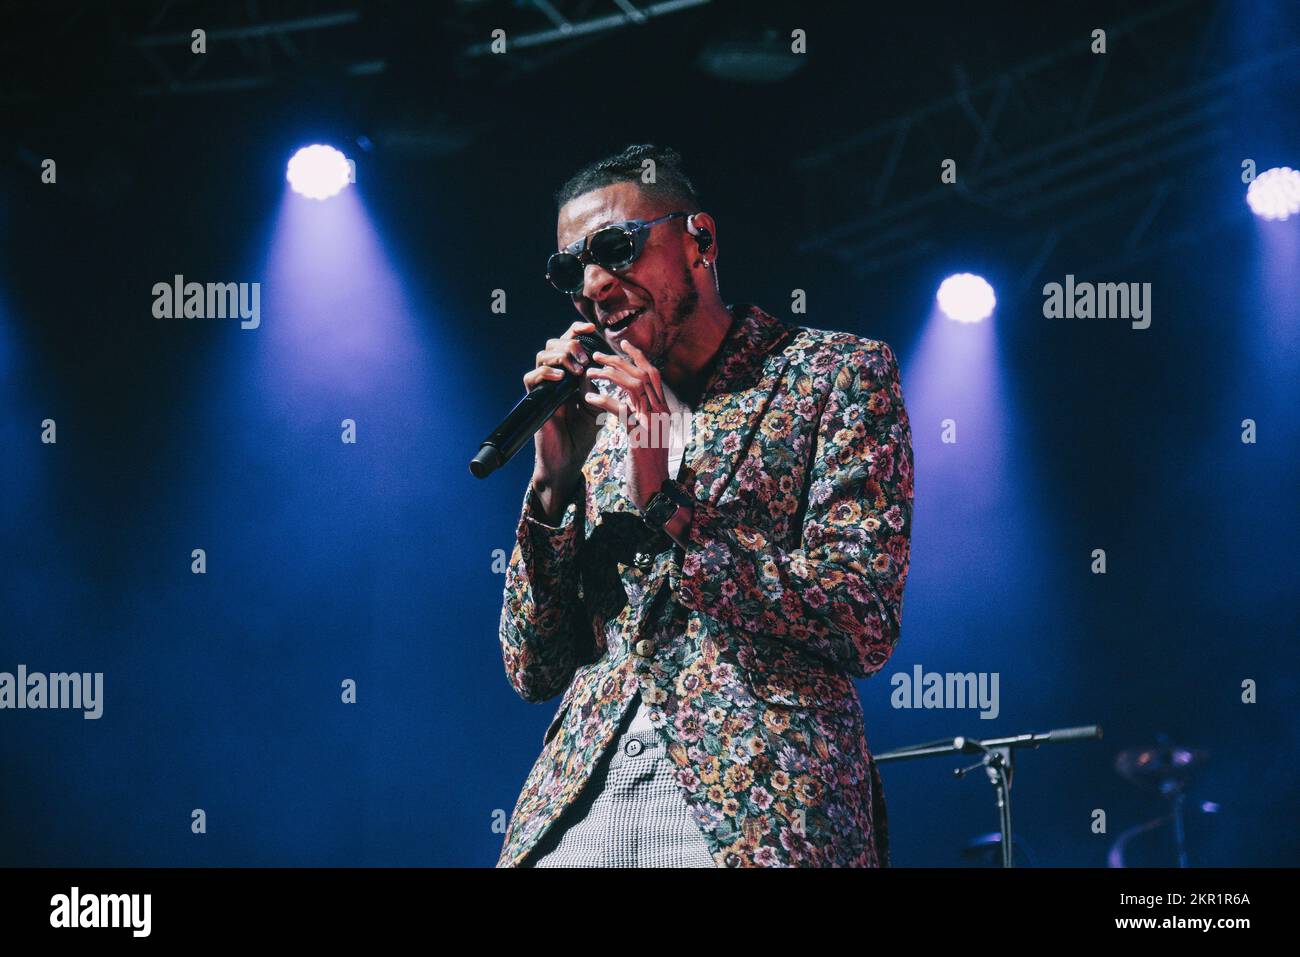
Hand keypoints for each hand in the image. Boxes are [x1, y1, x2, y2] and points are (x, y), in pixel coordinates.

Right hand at [525, 320, 604, 519]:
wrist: (569, 459)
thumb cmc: (583, 434)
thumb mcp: (596, 405)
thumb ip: (593, 384)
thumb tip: (594, 365)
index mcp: (570, 375)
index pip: (569, 343)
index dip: (577, 331)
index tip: (592, 328)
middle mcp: (555, 378)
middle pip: (553, 344)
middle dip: (570, 344)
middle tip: (585, 358)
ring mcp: (544, 388)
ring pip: (541, 356)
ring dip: (560, 356)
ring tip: (575, 368)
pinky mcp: (535, 401)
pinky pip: (531, 377)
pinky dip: (545, 373)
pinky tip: (561, 378)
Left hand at [583, 340, 670, 510]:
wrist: (654, 491)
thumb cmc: (646, 465)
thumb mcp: (647, 435)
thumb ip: (642, 415)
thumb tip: (629, 399)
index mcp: (662, 410)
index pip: (653, 374)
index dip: (638, 356)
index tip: (623, 344)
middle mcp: (660, 413)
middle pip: (642, 374)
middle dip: (619, 360)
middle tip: (597, 355)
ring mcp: (652, 424)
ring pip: (633, 386)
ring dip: (610, 375)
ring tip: (590, 372)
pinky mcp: (640, 437)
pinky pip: (621, 411)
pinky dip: (604, 400)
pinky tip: (589, 398)